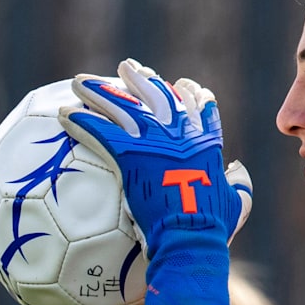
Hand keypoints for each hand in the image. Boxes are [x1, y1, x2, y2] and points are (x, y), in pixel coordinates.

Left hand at [59, 59, 250, 304]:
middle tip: (126, 67)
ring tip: (80, 81)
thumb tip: (238, 168)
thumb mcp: (236, 203)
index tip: (180, 84)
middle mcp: (181, 134)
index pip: (201, 106)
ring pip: (123, 105)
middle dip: (142, 78)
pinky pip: (100, 131)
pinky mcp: (131, 155)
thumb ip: (240, 183)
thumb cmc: (213, 228)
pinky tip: (64, 114)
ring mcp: (155, 142)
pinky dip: (81, 121)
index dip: (190, 93)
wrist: (190, 238)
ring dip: (100, 91)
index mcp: (207, 143)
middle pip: (158, 94)